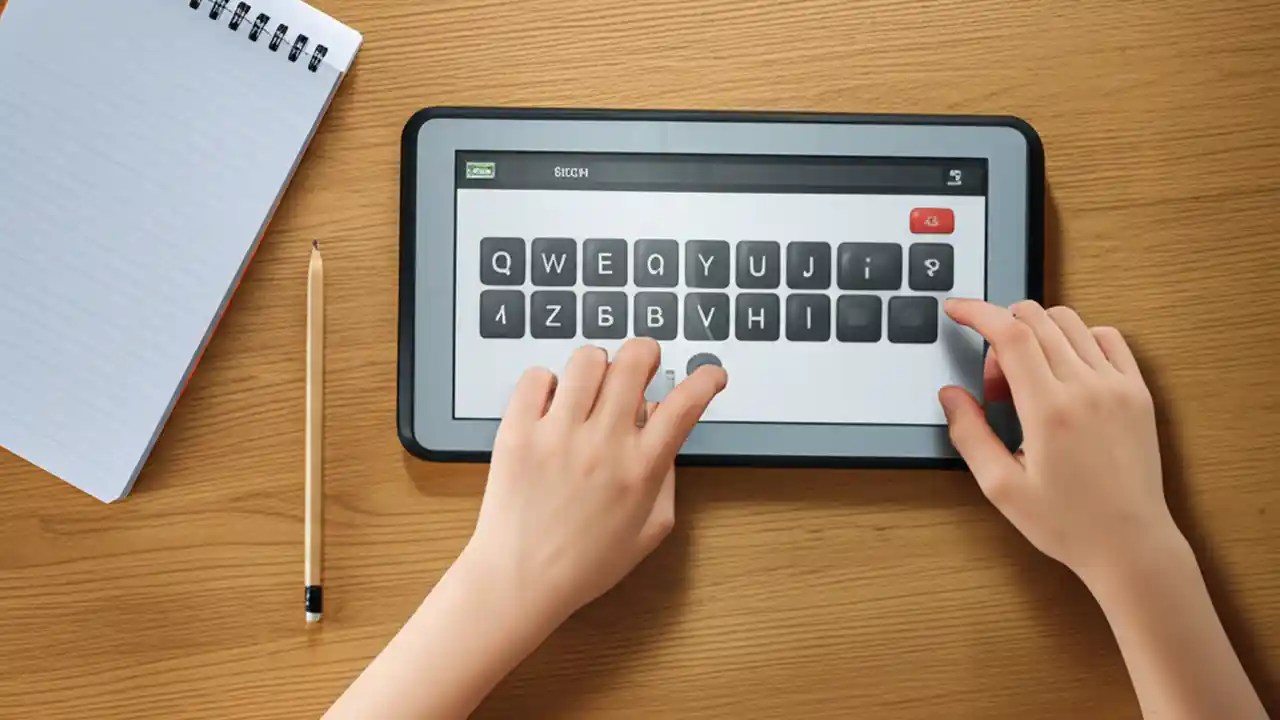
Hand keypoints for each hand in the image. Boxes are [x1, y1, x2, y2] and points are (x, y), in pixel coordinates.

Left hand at [460, 338, 726, 623]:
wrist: (520, 582)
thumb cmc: (585, 563)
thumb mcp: (650, 531)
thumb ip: (666, 476)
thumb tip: (663, 428)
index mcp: (640, 469)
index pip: (685, 404)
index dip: (706, 379)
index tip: (710, 374)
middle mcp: (603, 444)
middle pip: (634, 361)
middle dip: (645, 353)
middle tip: (641, 364)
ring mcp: (557, 434)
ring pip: (587, 359)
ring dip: (598, 365)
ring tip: (591, 387)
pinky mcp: (518, 432)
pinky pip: (537, 377)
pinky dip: (548, 383)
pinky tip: (552, 405)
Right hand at [939, 299, 1180, 581]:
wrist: (1129, 544)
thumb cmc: (1067, 523)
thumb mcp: (1001, 487)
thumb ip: (969, 434)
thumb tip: (950, 395)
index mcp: (1049, 411)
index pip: (1009, 335)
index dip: (977, 312)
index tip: (957, 310)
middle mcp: (1086, 389)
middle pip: (1036, 320)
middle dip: (1002, 334)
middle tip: (996, 384)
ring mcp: (1117, 386)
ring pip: (1070, 322)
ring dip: (1037, 335)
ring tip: (1030, 382)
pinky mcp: (1138, 392)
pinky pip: (1107, 338)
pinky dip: (1078, 339)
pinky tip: (1065, 371)